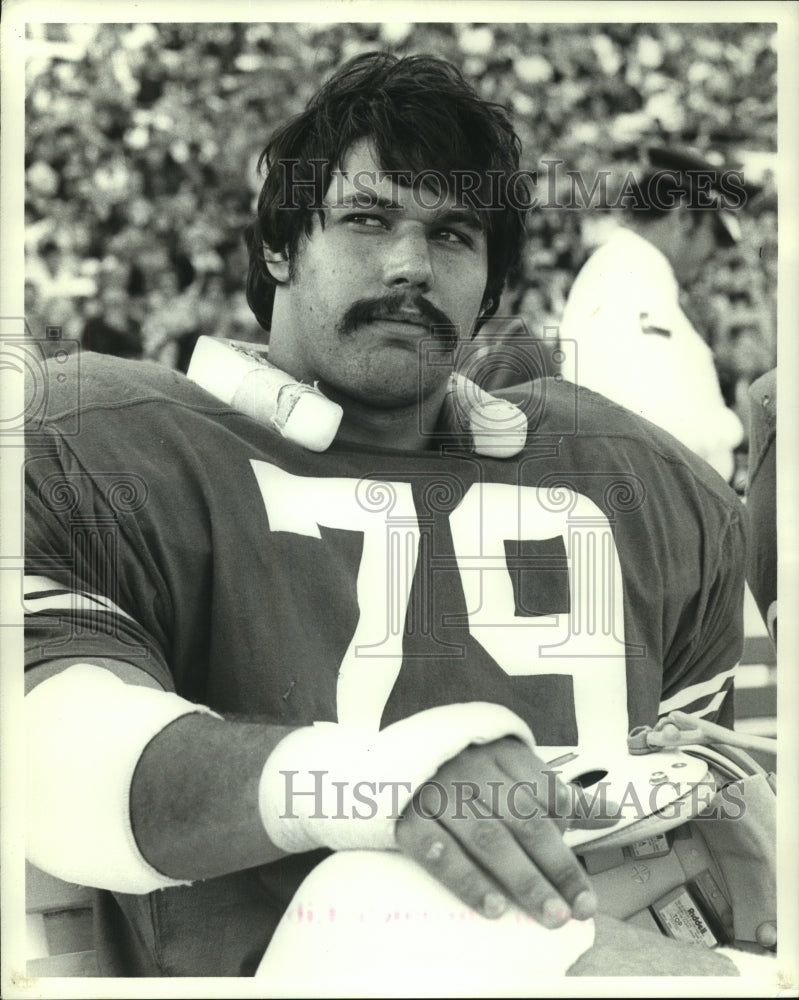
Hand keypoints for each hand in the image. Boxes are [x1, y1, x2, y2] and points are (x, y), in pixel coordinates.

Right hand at [395, 737, 616, 928]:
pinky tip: (492, 906)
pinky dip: (466, 880)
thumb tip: (615, 811)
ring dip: (520, 878)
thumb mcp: (514, 770)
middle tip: (577, 909)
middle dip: (554, 866)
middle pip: (521, 819)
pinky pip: (438, 851)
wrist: (401, 760)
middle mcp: (472, 770)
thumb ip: (560, 796)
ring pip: (486, 836)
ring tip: (547, 913)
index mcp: (502, 754)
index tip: (588, 886)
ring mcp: (438, 792)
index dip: (570, 839)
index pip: (544, 796)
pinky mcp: (409, 818)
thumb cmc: (469, 771)